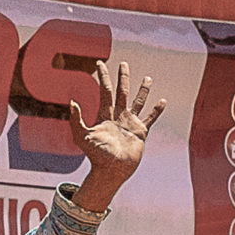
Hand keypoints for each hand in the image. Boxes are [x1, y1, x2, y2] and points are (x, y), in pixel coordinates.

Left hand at [68, 60, 167, 213]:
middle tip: (124, 64)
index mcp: (105, 115)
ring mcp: (130, 123)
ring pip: (138, 102)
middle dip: (123, 77)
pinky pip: (150, 118)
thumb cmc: (96, 156)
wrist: (111, 171)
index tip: (99, 63)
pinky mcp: (140, 132)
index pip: (105, 90)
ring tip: (148, 78)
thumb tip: (72, 101)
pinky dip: (157, 110)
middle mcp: (118, 116)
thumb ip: (76, 119)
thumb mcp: (82, 136)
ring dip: (143, 90)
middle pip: (121, 91)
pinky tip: (163, 101)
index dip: (102, 76)